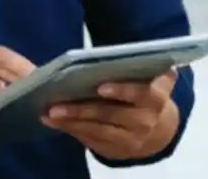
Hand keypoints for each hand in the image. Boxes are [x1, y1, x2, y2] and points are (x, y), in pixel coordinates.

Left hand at [41, 69, 178, 161]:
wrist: (157, 130)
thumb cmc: (144, 92)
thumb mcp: (149, 78)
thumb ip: (135, 66)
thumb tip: (98, 57)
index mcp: (157, 95)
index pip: (142, 92)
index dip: (122, 90)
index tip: (100, 87)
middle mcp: (148, 119)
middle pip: (112, 113)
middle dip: (84, 108)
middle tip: (58, 103)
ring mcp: (133, 138)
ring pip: (98, 129)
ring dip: (72, 120)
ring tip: (50, 112)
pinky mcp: (117, 150)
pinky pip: (91, 139)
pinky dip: (71, 129)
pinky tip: (53, 121)